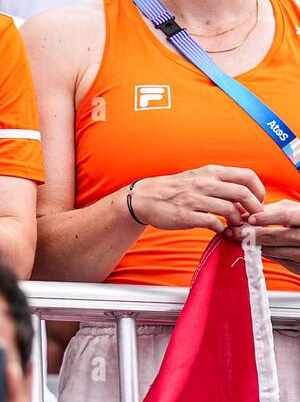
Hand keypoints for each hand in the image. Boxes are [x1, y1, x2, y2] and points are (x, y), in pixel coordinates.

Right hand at [129, 165, 266, 232]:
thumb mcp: (199, 178)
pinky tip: (219, 229)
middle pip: (243, 193)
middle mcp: (204, 183)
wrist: (144, 198)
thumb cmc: (176, 189)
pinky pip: (214, 223)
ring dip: (238, 222)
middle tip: (252, 218)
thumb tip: (247, 198)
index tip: (256, 202)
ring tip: (234, 225)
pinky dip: (222, 229)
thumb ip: (222, 184)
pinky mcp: (186, 215)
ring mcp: (194, 199)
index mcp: (210, 172)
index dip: (258, 191)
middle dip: (254, 209)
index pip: (247, 176)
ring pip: (231, 210)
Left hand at [229, 200, 299, 273]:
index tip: (249, 219)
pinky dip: (263, 252)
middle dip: (249, 234)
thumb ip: (271, 210)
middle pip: (275, 236)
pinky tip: (253, 247)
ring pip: (272, 250)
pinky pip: (276, 260)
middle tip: (231, 231)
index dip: (265, 217)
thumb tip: (244, 214)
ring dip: (251, 245)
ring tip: (236, 237)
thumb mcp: (294, 211)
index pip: (285, 215)